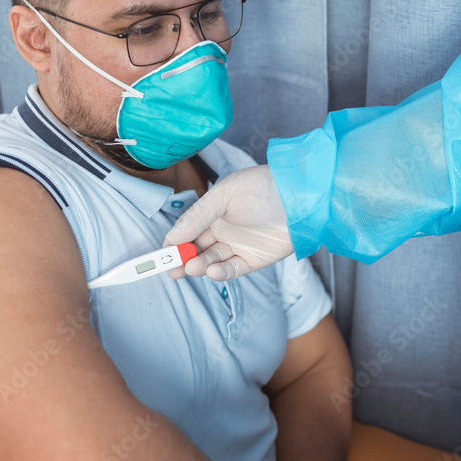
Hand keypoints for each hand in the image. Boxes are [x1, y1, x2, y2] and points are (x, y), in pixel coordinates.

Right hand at [165, 165, 293, 280]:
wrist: (298, 196)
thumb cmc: (260, 187)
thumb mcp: (222, 196)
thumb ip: (197, 216)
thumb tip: (172, 237)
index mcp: (212, 213)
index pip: (187, 232)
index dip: (174, 243)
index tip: (162, 254)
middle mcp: (223, 230)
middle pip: (196, 250)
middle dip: (182, 260)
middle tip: (171, 269)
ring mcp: (238, 246)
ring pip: (212, 261)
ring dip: (200, 266)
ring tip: (192, 266)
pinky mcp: (254, 260)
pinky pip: (233, 270)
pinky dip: (221, 273)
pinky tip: (211, 270)